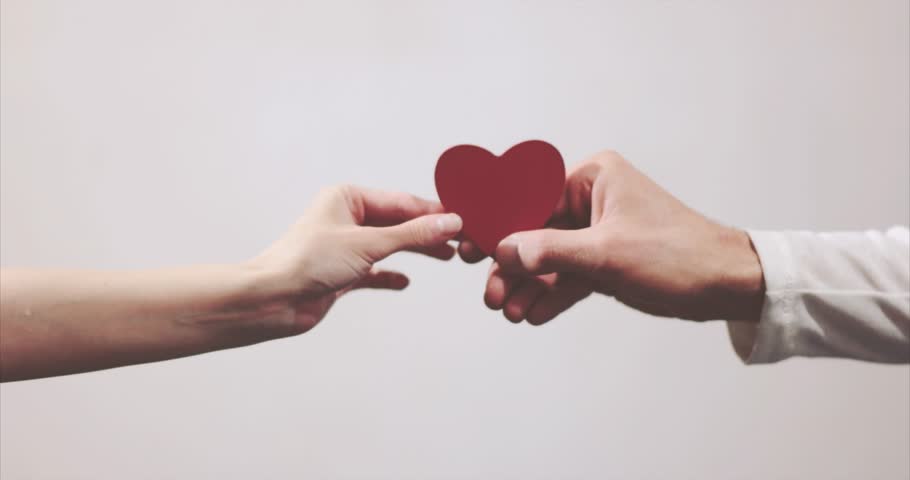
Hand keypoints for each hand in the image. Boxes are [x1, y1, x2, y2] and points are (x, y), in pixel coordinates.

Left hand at [250, 185, 461, 333]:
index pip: (401, 202)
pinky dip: (390, 275)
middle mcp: (346, 219)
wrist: (273, 299)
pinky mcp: (342, 274)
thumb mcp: (369, 243)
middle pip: (398, 223)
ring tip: (446, 256)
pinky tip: (404, 281)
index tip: (461, 220)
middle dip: (428, 232)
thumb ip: (412, 235)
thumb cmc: (306, 261)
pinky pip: (374, 272)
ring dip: (417, 251)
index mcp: (347, 197)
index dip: (432, 212)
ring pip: (390, 246)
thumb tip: (448, 223)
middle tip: (460, 240)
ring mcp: (344, 247)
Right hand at [461, 151, 763, 324]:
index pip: (529, 195)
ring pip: (548, 258)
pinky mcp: (605, 260)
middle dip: (512, 265)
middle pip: (533, 231)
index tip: (471, 247)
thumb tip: (503, 251)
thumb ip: (550, 252)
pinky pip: (567, 276)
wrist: (726, 286)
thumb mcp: (606, 254)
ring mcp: (597, 231)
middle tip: (490, 293)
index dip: (497, 222)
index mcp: (593, 177)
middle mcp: (592, 199)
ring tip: (508, 311)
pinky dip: (550, 295)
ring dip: (527, 285)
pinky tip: (531, 314)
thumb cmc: (678, 255)